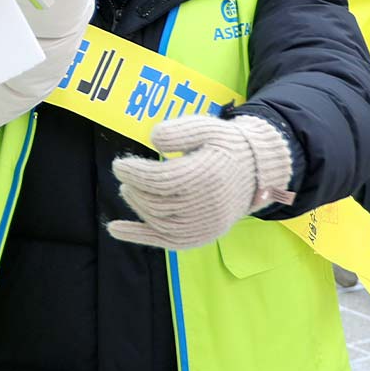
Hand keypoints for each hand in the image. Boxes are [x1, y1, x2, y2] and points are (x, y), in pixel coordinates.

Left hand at [107, 115, 295, 250]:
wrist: (255, 173)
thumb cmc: (224, 147)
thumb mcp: (206, 129)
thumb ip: (180, 131)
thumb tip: (153, 140)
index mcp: (206, 176)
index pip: (160, 180)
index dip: (135, 173)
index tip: (119, 166)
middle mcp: (207, 205)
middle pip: (156, 202)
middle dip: (135, 189)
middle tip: (125, 176)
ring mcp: (205, 225)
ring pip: (159, 221)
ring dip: (138, 206)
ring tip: (128, 190)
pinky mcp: (202, 236)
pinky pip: (167, 241)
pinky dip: (139, 236)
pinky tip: (114, 228)